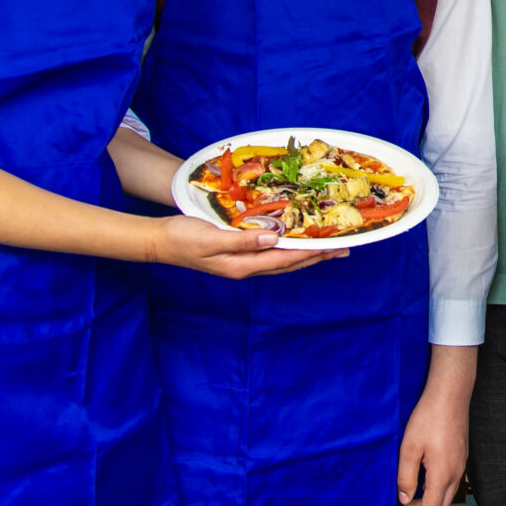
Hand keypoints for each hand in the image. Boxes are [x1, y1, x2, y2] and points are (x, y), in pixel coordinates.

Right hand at [148, 216, 344, 277]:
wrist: (161, 241)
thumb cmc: (183, 238)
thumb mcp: (211, 239)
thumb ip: (242, 241)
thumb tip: (273, 239)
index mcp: (243, 265)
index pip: (285, 259)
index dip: (311, 252)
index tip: (334, 247)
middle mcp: (246, 267)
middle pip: (289, 263)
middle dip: (317, 256)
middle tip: (343, 248)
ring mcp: (242, 262)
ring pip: (283, 261)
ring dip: (306, 254)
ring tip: (328, 248)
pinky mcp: (238, 254)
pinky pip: (271, 254)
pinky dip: (289, 249)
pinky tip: (294, 242)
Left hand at [397, 346, 473, 505]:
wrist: (450, 395)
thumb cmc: (428, 418)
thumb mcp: (409, 449)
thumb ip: (406, 477)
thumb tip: (405, 499)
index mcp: (443, 474)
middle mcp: (456, 473)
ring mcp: (461, 464)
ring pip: (447, 494)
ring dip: (429, 502)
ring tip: (409, 502)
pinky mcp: (461, 455)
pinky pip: (450, 482)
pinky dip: (435, 490)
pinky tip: (422, 484)